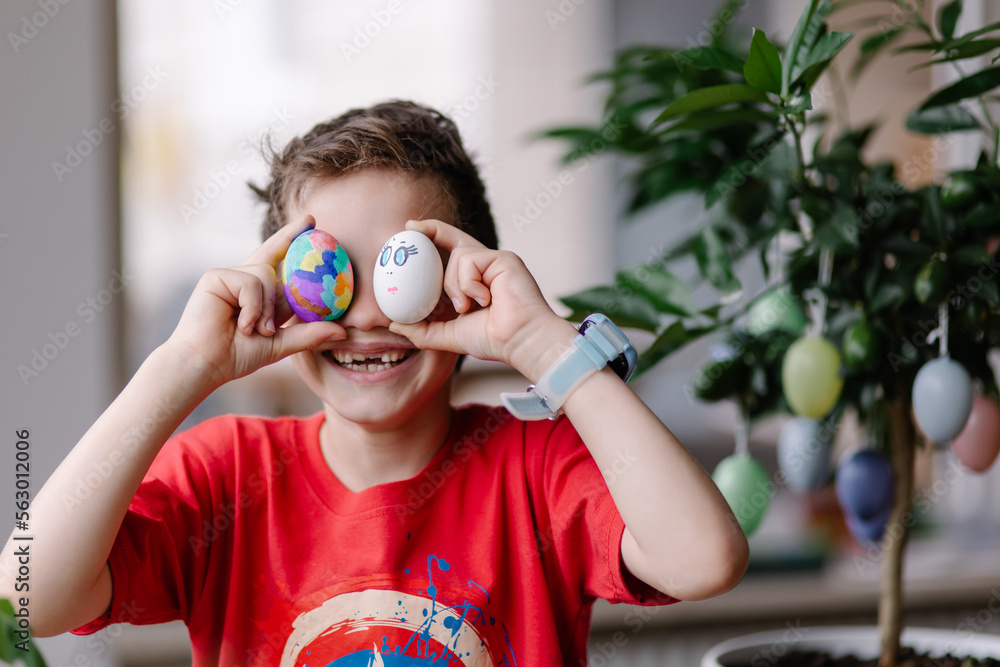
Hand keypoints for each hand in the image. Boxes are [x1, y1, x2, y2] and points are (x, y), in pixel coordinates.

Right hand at [164, 216, 345, 389]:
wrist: (205, 364)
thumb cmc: (236, 356)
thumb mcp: (280, 344)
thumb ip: (309, 334)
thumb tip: (343, 332)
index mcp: (258, 294)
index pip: (280, 264)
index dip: (293, 242)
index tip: (313, 224)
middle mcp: (244, 280)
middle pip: (273, 254)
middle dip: (291, 236)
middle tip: (312, 219)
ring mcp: (230, 276)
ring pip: (267, 274)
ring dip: (266, 307)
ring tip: (255, 330)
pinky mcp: (216, 276)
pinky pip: (251, 282)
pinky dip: (253, 307)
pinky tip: (242, 325)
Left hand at [388, 219, 576, 380]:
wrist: (520, 341)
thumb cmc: (493, 339)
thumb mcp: (449, 335)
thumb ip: (423, 330)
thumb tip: (395, 325)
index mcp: (476, 280)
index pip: (451, 253)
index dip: (432, 238)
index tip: (409, 230)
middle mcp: (486, 266)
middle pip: (454, 240)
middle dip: (430, 230)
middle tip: (408, 228)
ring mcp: (495, 260)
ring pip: (458, 256)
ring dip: (454, 286)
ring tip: (467, 308)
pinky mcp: (503, 258)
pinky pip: (470, 261)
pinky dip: (469, 284)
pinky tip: (484, 300)